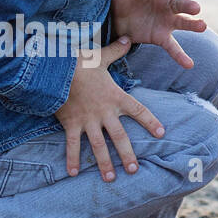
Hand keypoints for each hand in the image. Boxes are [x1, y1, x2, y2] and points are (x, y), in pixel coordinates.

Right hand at [54, 37, 164, 181]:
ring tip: (111, 178)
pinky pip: (72, 144)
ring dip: (105, 163)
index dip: (150, 122)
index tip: (161, 133)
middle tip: (134, 170)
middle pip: (119, 136)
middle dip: (127, 154)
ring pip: (98, 145)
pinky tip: (73, 173)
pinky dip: (72, 159)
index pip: (138, 110)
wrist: (56, 68)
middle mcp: (104, 112)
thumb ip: (116, 50)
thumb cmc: (79, 62)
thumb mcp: (100, 56)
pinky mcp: (71, 124)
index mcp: (115, 97)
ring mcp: (87, 120)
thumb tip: (128, 38)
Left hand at [110, 0, 214, 69]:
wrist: (116, 19)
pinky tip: (189, 64)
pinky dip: (180, 56)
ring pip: (183, 23)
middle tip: (195, 8)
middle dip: (189, 6)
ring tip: (202, 27)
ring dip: (193, 25)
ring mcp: (167, 22)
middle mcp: (168, 6)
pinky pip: (173, 47)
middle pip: (182, 4)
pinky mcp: (161, 37)